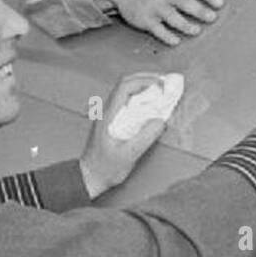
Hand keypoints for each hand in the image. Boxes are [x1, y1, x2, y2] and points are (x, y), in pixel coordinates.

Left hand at [79, 72, 169, 197]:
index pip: (125, 87)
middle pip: (126, 84)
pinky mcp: (114, 120)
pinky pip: (128, 102)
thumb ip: (144, 138)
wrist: (90, 177)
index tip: (161, 86)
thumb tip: (161, 121)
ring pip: (127, 92)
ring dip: (145, 87)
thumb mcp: (128, 155)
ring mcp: (110, 114)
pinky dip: (142, 98)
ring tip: (162, 91)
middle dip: (147, 79)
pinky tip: (153, 104)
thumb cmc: (105, 168)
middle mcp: (107, 111)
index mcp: (108, 115)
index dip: (145, 81)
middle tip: (165, 83)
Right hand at [99, 0, 224, 45]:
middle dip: (199, 10)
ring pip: (172, 17)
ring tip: (196, 31)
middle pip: (185, 3)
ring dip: (185, 25)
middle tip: (211, 17)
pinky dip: (167, 36)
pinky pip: (158, 30)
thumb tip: (214, 1)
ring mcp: (155, 8)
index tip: (220, 4)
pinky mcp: (146, 20)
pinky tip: (175, 41)